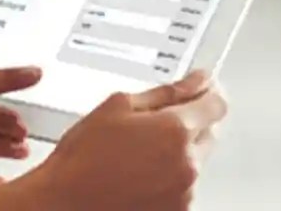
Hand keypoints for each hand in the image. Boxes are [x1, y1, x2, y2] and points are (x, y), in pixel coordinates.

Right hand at [31, 71, 226, 210]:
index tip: (199, 89)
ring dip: (177, 153)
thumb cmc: (83, 159)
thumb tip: (194, 82)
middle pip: (208, 133)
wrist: (64, 203)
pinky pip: (183, 186)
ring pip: (195, 161)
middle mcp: (187, 164)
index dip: (207, 93)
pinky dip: (169, 178)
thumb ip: (165, 92)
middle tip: (153, 125)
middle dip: (189, 123)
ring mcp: (184, 192)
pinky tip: (138, 175)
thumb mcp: (118, 107)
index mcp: (175, 131)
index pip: (216, 104)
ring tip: (136, 155)